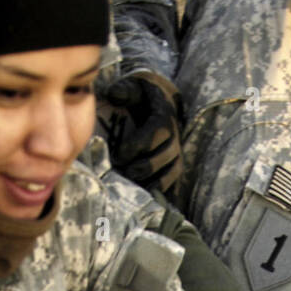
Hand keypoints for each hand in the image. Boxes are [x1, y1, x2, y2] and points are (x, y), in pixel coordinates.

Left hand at [98, 71, 182, 195]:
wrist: (158, 107)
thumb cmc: (141, 99)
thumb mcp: (134, 88)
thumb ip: (124, 90)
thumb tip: (114, 94)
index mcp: (164, 119)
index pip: (154, 134)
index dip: (136, 146)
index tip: (118, 155)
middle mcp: (174, 140)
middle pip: (161, 159)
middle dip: (140, 169)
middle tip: (121, 174)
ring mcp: (176, 158)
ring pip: (167, 176)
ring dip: (149, 185)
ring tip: (130, 190)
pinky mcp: (174, 171)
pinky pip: (171, 188)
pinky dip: (158, 196)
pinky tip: (143, 202)